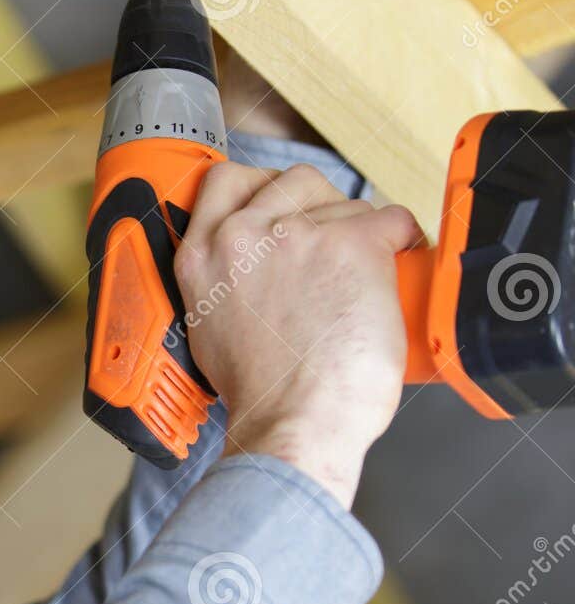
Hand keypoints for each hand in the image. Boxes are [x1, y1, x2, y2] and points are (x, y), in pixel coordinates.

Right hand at [174, 163, 419, 507]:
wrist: (295, 423)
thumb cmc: (262, 396)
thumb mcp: (209, 331)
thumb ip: (223, 283)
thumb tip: (255, 269)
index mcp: (202, 259)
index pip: (224, 181)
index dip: (261, 187)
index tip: (283, 204)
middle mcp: (242, 237)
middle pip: (292, 180)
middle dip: (320, 206)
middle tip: (333, 243)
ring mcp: (295, 236)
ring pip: (344, 200)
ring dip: (359, 230)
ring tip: (361, 274)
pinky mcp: (350, 244)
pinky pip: (392, 220)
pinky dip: (402, 243)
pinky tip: (395, 270)